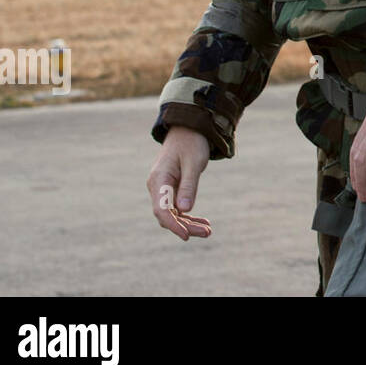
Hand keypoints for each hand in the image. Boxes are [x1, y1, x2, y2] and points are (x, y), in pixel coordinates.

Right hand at [147, 126, 212, 240]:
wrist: (189, 129)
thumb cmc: (191, 143)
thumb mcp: (193, 163)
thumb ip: (188, 185)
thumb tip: (184, 210)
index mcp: (159, 180)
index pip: (161, 210)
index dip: (173, 225)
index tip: (186, 236)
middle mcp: (157, 187)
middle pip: (167, 215)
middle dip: (185, 226)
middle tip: (207, 233)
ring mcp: (163, 189)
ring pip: (173, 214)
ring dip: (189, 223)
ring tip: (208, 231)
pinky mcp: (171, 189)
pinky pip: (177, 207)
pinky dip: (189, 216)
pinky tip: (203, 222)